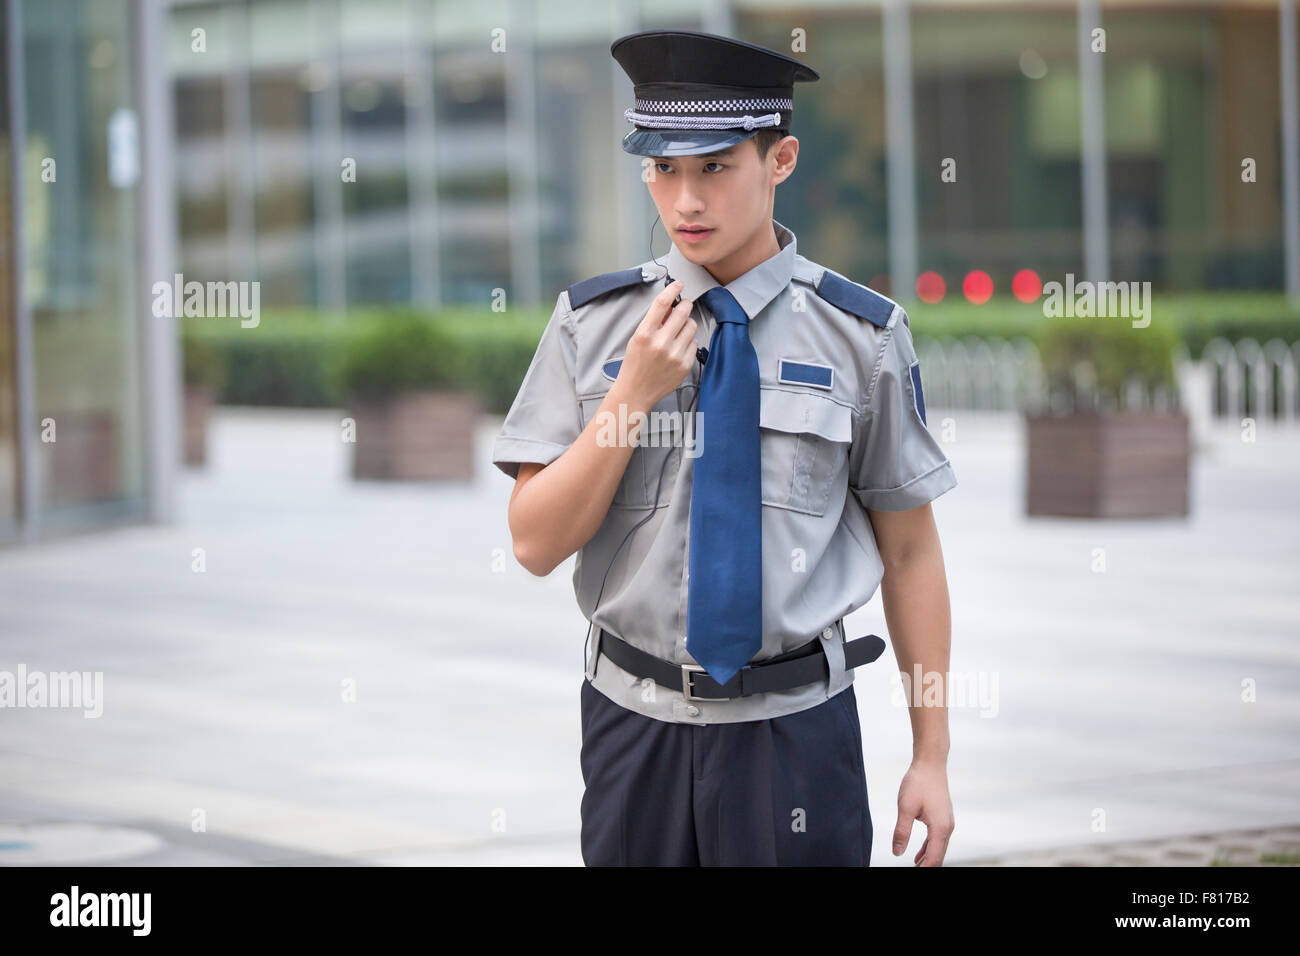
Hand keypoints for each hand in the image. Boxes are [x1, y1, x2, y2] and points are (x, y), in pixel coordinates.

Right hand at [615, 279, 696, 408]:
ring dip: (687, 324)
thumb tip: (671, 304)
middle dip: (685, 305)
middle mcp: (660, 343)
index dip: (673, 289)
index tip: (679, 284)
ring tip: (678, 331)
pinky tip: (678, 348)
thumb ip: (654, 321)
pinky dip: (688, 342)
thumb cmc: (635, 364)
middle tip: (683, 305)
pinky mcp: (684, 365)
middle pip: (682, 311)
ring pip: (692, 326)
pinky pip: (694, 343)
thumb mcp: (637, 338)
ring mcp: (674, 355)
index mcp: (644, 334)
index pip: (662, 303)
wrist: (636, 391)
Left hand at [892, 757, 954, 865]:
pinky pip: (938, 838)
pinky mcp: (943, 817)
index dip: (924, 868)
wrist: (931, 764)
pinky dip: (929, 848)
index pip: (934, 858)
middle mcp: (947, 827)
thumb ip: (901, 832)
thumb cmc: (918, 782)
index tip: (912, 872)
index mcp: (940, 827)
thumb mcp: (905, 808)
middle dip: (927, 866)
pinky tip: (919, 855)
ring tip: (915, 867)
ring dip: (928, 859)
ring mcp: (947, 822)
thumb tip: (897, 853)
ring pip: (939, 848)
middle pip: (939, 856)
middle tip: (913, 870)